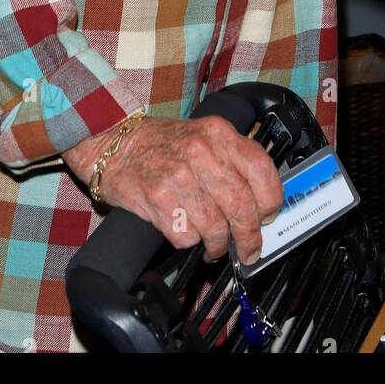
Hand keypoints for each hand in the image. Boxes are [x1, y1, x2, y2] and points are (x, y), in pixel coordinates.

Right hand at [62, 114, 283, 264]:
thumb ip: (232, 160)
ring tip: (212, 244)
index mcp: (219, 133)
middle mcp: (202, 152)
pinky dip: (188, 242)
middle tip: (248, 249)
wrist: (113, 144)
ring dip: (218, 245)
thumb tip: (261, 204)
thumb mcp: (202, 136)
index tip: (268, 216)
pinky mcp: (158, 199)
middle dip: (250, 237)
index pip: (262, 170)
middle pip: (243, 207)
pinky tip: (184, 231)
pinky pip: (187, 237)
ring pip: (217, 228)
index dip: (271, 201)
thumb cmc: (160, 143)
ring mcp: (179, 175)